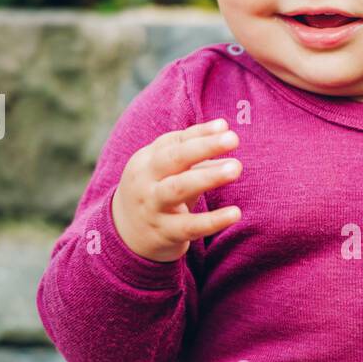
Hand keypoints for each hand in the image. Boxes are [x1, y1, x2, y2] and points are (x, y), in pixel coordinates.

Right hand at [111, 119, 242, 261]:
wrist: (126, 235)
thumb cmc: (157, 194)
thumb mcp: (168, 173)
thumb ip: (196, 158)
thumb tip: (227, 137)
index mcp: (147, 160)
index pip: (175, 142)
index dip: (200, 133)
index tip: (225, 126)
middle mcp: (146, 181)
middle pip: (173, 158)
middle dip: (203, 147)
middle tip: (233, 139)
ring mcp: (153, 207)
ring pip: (178, 188)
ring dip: (208, 177)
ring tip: (236, 168)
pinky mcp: (164, 233)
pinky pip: (190, 226)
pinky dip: (213, 220)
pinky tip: (235, 214)